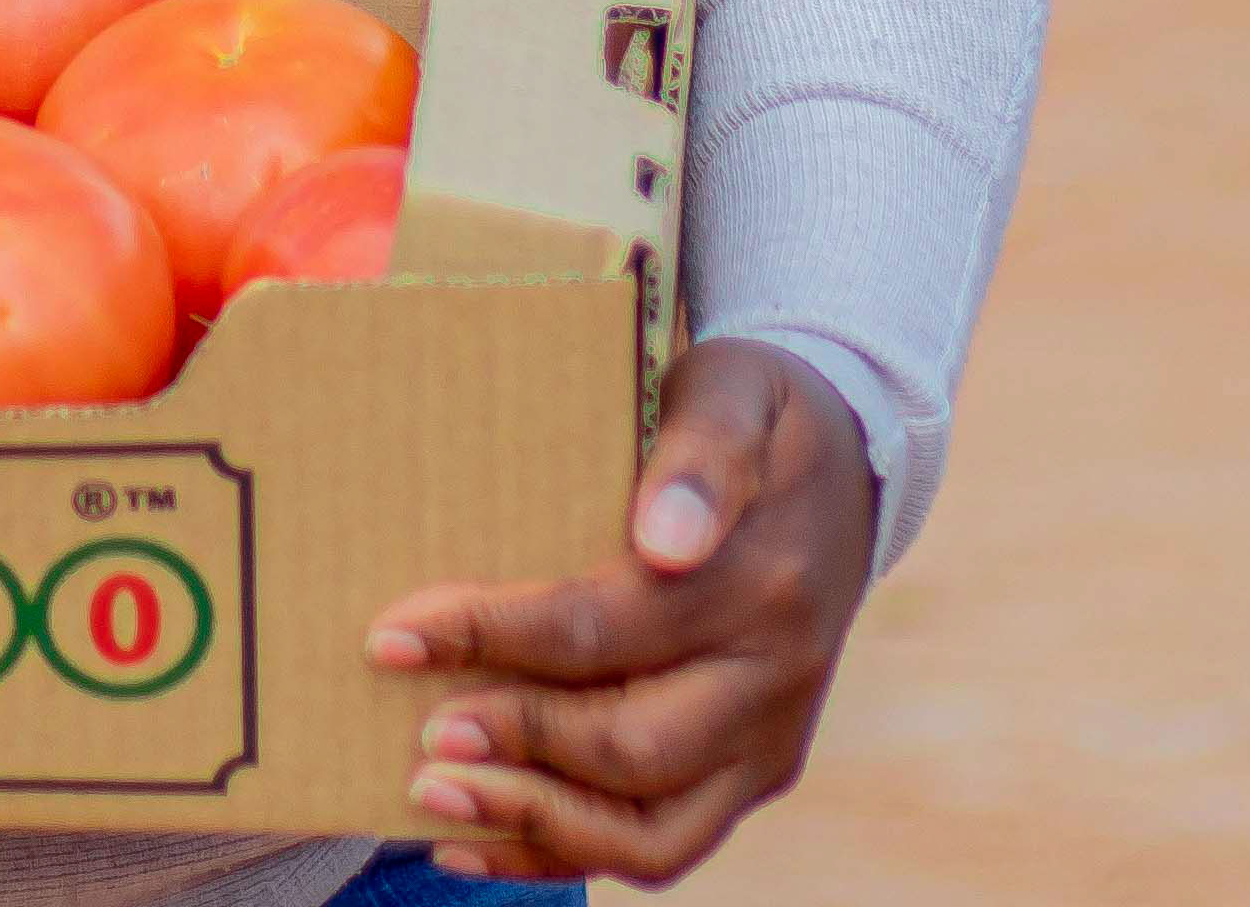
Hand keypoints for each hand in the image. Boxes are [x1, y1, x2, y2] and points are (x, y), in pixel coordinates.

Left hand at [364, 337, 879, 884]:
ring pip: (655, 833)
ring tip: (433, 796)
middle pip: (632, 748)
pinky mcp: (753, 776)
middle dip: (515, 742)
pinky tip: (477, 844)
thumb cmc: (757, 419)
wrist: (852, 469)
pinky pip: (665, 847)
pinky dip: (566, 856)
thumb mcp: (733, 394)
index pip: (605, 629)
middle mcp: (775, 680)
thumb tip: (664, 536)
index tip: (396, 634)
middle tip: (420, 728)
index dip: (492, 637)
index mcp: (761, 585)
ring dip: (535, 824)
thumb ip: (700, 456)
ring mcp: (769, 742)